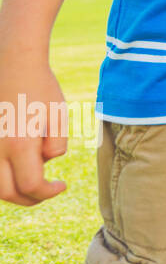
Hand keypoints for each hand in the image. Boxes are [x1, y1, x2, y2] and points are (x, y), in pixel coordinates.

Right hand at [0, 61, 68, 205]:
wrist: (13, 64)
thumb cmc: (40, 88)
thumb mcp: (58, 115)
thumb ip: (56, 144)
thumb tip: (47, 161)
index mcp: (20, 144)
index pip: (31, 185)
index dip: (48, 192)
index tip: (61, 185)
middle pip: (8, 192)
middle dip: (29, 198)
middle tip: (46, 191)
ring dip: (12, 190)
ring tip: (31, 181)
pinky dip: (1, 176)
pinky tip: (16, 168)